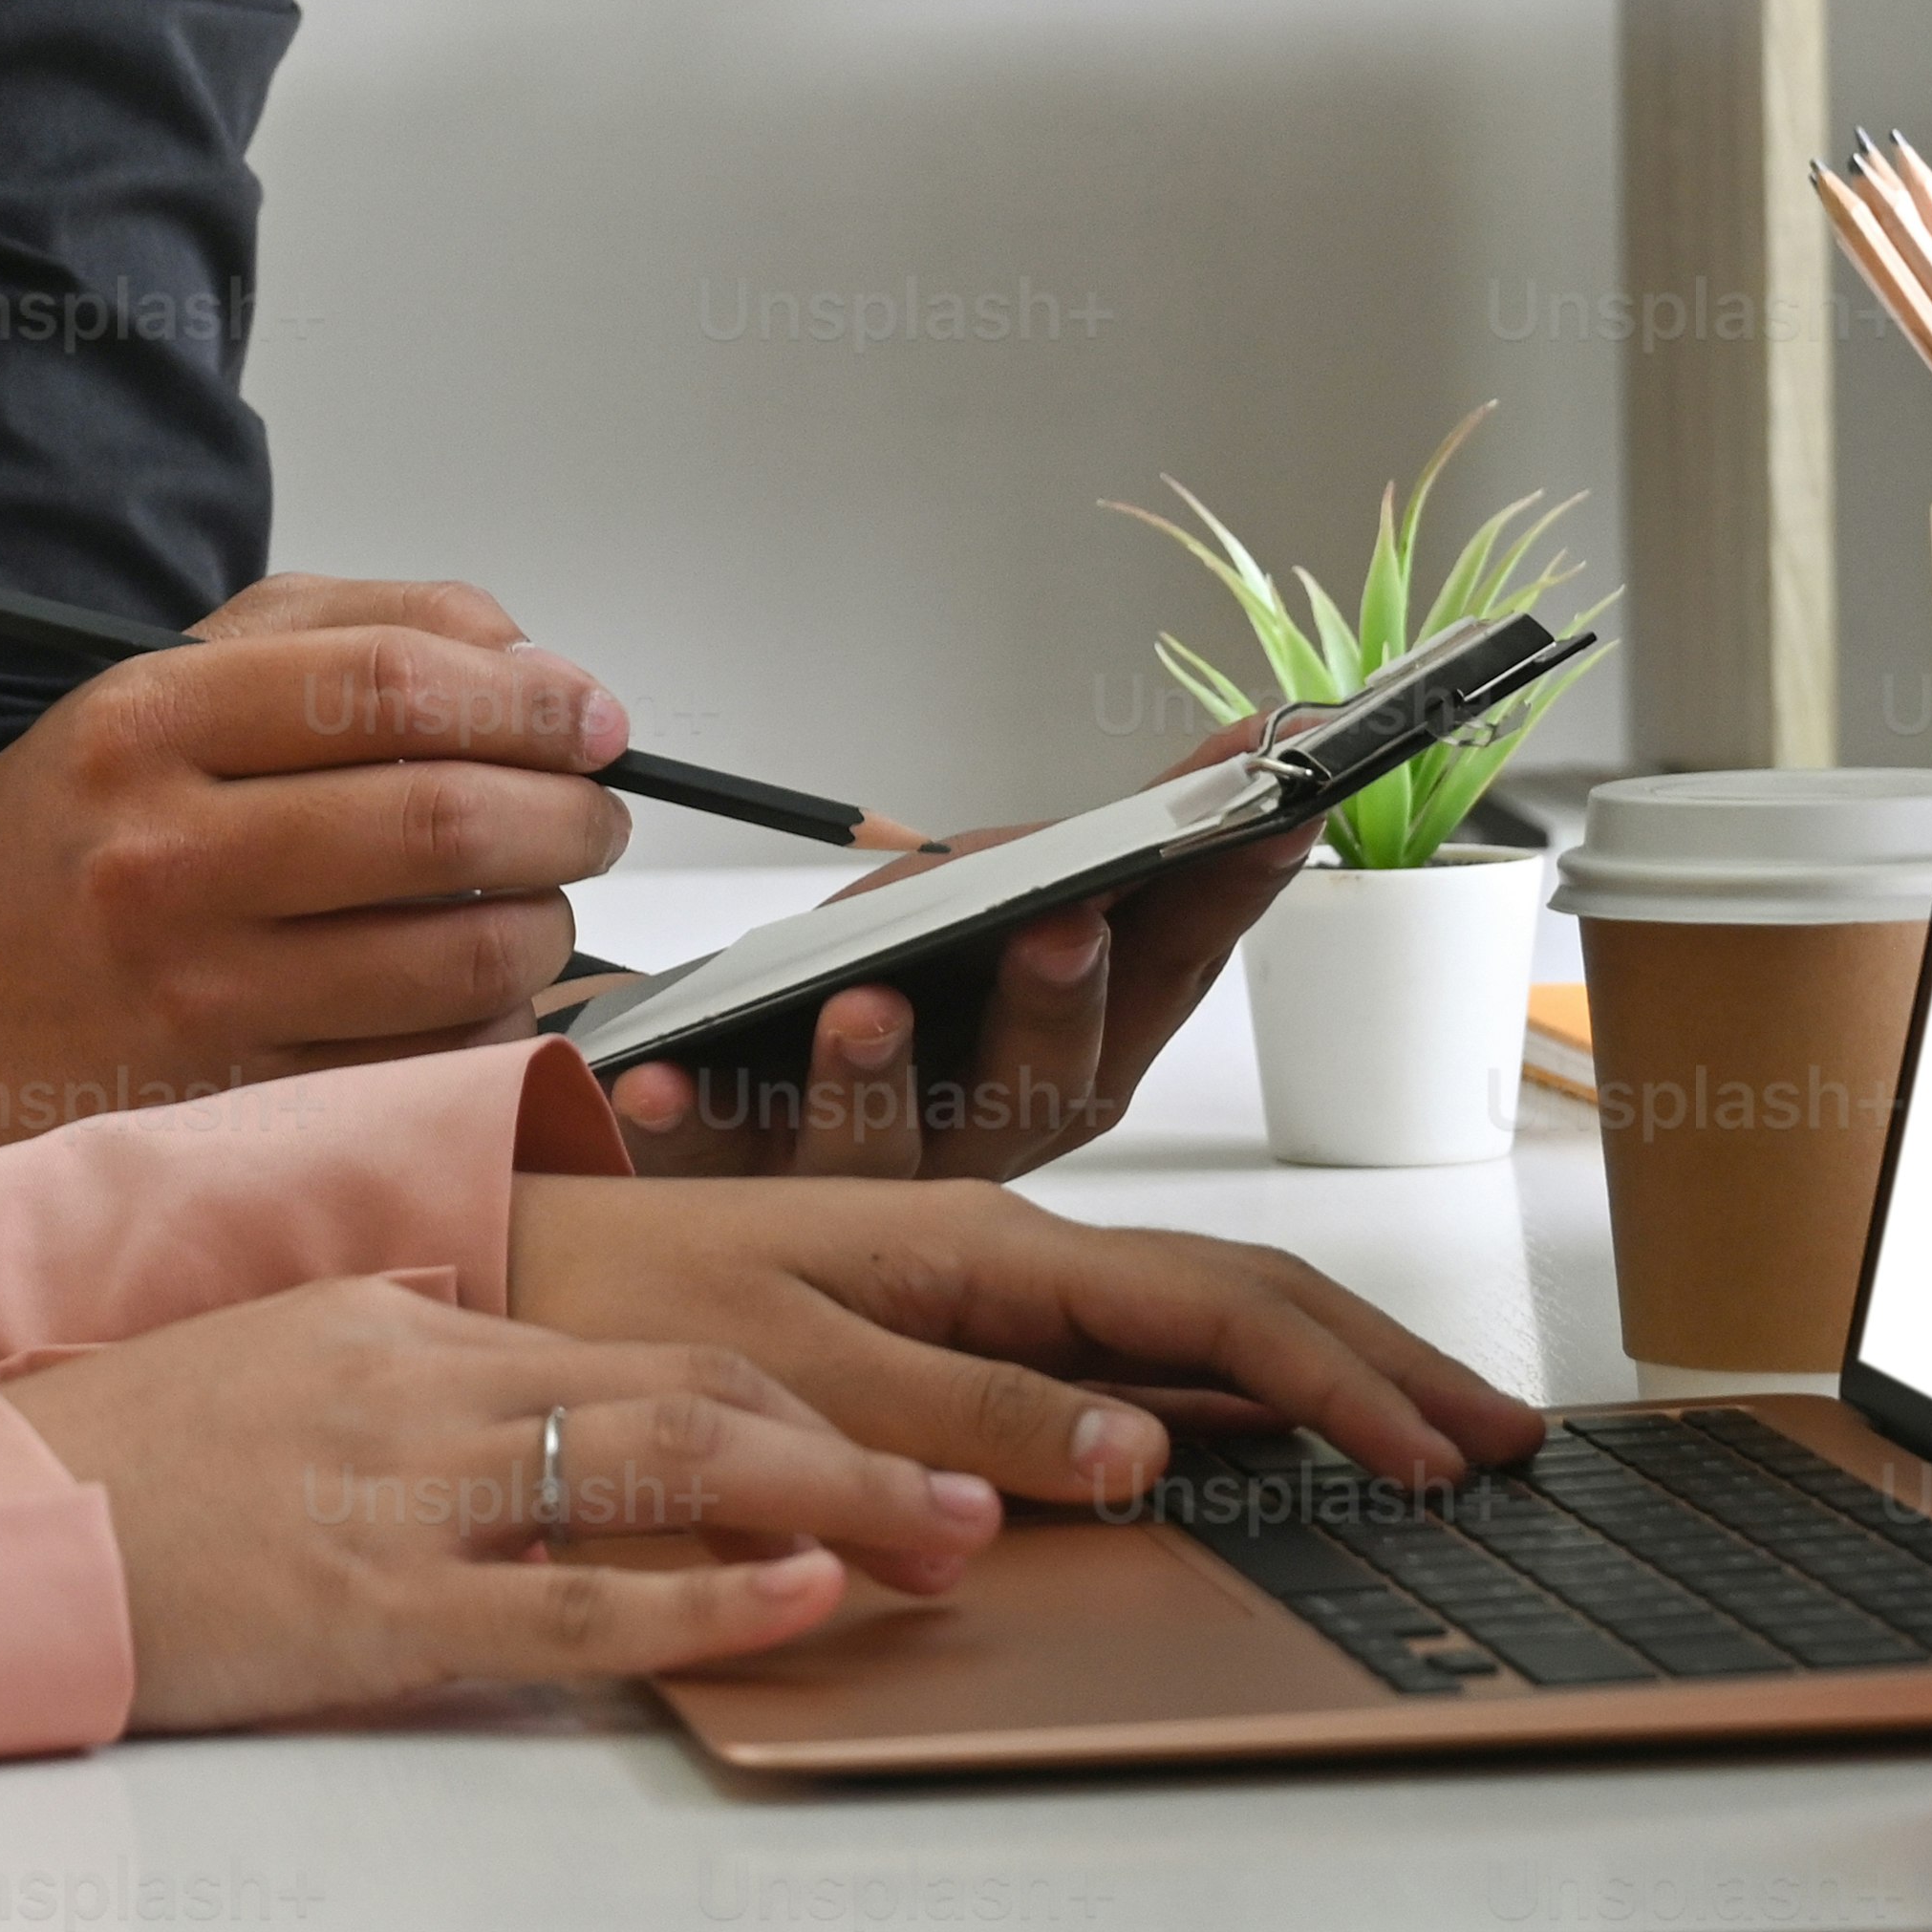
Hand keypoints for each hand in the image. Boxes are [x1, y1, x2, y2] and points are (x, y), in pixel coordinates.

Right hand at [0, 576, 627, 1159]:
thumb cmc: (71, 822)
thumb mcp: (177, 676)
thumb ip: (355, 631)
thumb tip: (528, 659)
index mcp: (151, 721)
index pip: (393, 687)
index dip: (529, 698)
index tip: (591, 715)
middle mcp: (163, 857)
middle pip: (441, 824)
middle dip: (567, 815)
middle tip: (592, 811)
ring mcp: (189, 995)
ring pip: (451, 957)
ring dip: (543, 925)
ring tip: (535, 899)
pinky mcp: (218, 1105)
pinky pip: (415, 1062)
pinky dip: (486, 1021)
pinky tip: (473, 985)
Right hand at [0, 1274, 997, 1728]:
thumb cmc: (115, 1470)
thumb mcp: (287, 1378)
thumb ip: (417, 1388)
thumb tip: (529, 1420)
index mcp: (414, 1320)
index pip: (651, 1336)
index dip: (793, 1384)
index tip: (888, 1425)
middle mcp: (427, 1376)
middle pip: (694, 1377)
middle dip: (855, 1434)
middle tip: (976, 1484)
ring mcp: (402, 1486)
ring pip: (661, 1464)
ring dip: (829, 1502)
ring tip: (941, 1540)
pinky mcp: (369, 1605)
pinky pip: (571, 1600)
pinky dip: (703, 1598)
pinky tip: (794, 1599)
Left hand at [503, 1177, 1540, 1508]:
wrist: (483, 1263)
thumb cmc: (610, 1306)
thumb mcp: (786, 1375)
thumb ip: (962, 1415)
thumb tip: (1134, 1457)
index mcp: (978, 1252)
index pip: (1214, 1312)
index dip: (1345, 1389)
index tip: (1443, 1459)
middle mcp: (994, 1259)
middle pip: (1236, 1301)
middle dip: (1382, 1366)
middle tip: (1499, 1440)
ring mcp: (975, 1290)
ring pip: (1189, 1323)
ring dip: (1321, 1367)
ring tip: (1426, 1425)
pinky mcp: (938, 1331)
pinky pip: (1119, 1354)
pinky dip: (1222, 1392)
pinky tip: (1265, 1434)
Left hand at [604, 738, 1300, 1184]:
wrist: (712, 1094)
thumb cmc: (879, 994)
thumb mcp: (990, 898)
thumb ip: (1115, 835)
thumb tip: (1259, 738)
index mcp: (1066, 1066)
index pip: (1164, 983)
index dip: (1223, 905)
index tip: (1266, 825)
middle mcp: (981, 1136)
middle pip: (1036, 1095)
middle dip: (1054, 1007)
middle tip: (1061, 927)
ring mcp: (860, 1180)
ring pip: (882, 1152)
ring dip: (879, 1079)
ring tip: (866, 1004)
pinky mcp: (730, 1192)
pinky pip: (711, 1165)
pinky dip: (692, 1123)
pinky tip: (665, 1076)